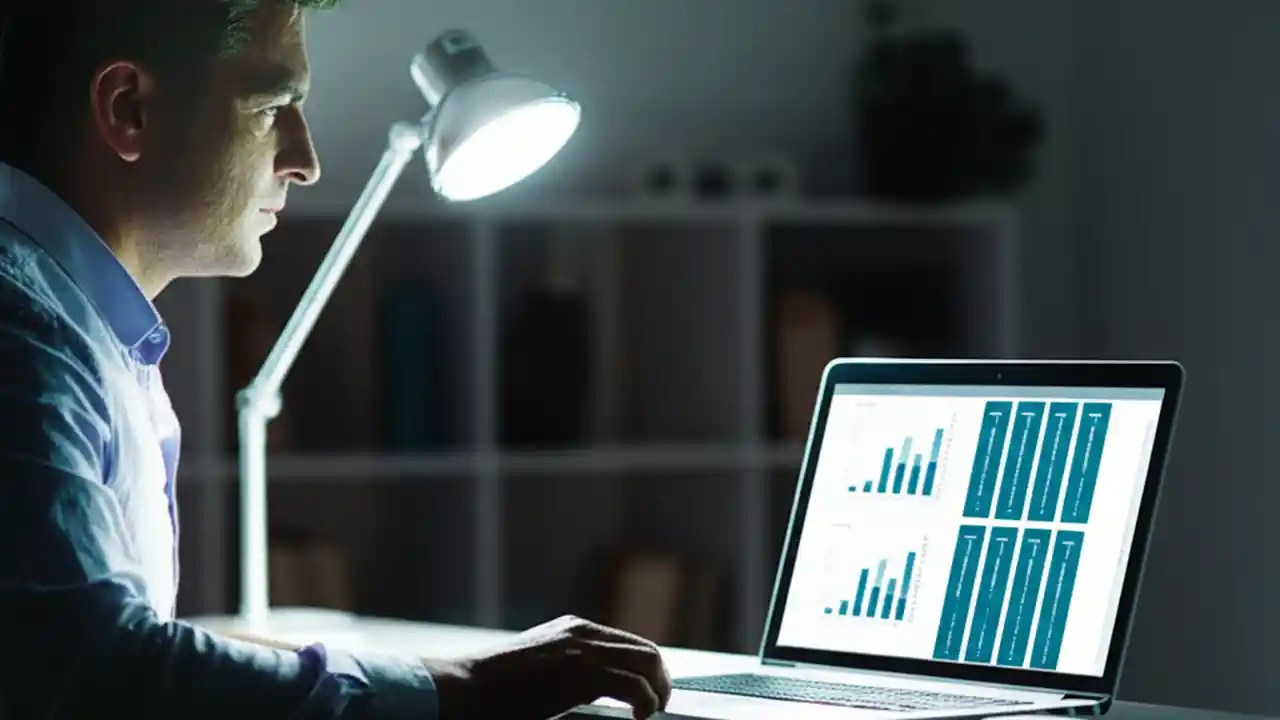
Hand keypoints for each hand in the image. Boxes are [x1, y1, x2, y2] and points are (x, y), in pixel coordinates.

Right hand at [421, 614, 672, 719]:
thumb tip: (595, 690)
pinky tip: (640, 717)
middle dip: (660, 680)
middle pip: (645, 650)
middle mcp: (584, 632)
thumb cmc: (494, 689)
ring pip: (647, 662)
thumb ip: (566, 669)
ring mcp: (584, 649)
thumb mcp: (538, 667)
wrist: (467, 688)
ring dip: (658, 690)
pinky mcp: (582, 672)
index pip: (628, 643)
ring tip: (653, 713)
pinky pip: (634, 686)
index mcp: (574, 629)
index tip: (650, 695)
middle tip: (658, 708)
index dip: (646, 670)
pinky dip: (646, 702)